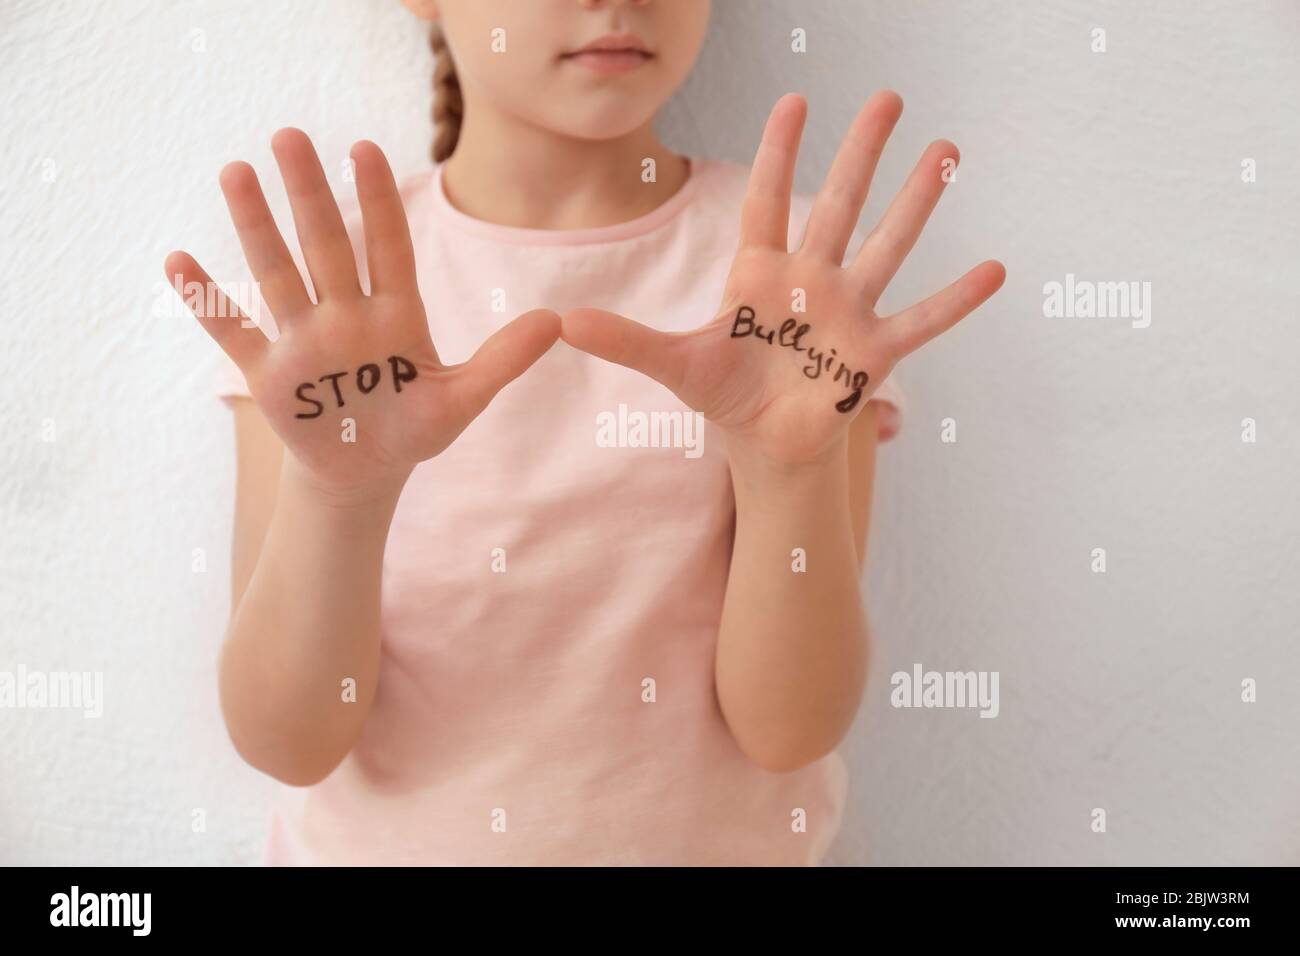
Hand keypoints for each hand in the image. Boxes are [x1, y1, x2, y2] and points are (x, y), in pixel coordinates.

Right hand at [167, 130, 558, 499]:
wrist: (364, 473)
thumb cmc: (414, 430)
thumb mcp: (462, 400)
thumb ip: (503, 361)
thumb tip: (556, 323)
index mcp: (394, 316)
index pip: (388, 247)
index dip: (379, 202)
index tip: (366, 149)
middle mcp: (344, 315)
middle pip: (326, 246)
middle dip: (310, 195)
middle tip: (290, 136)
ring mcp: (303, 341)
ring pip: (278, 274)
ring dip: (256, 227)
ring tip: (237, 172)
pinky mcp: (270, 373)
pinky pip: (233, 332)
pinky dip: (207, 302)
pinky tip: (179, 261)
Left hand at [562, 91, 1004, 464]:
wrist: (767, 444)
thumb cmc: (725, 395)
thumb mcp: (674, 363)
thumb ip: (625, 340)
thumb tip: (558, 322)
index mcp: (760, 274)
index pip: (767, 200)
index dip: (777, 152)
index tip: (794, 100)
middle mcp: (811, 281)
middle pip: (838, 205)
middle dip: (861, 152)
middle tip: (889, 97)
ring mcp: (848, 313)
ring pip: (887, 247)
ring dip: (916, 203)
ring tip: (948, 151)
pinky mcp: (875, 355)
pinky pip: (921, 322)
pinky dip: (955, 301)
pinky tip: (994, 270)